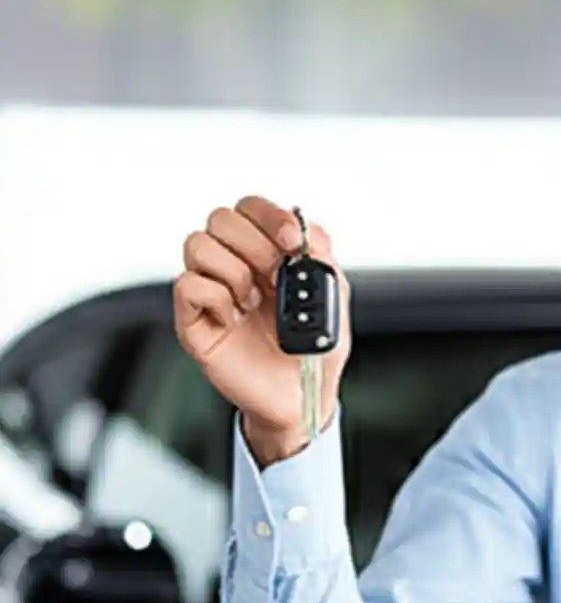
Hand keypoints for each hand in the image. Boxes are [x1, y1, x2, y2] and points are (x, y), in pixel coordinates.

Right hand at [173, 195, 351, 464]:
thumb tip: (303, 228)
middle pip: (221, 218)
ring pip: (198, 244)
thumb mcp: (332, 296)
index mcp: (268, 252)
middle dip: (255, 244)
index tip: (291, 240)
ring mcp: (212, 289)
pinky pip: (187, 284)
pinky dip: (215, 298)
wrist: (302, 395)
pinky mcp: (193, 318)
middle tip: (276, 277)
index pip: (250, 207)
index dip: (268, 215)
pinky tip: (234, 318)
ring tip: (254, 301)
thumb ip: (320, 255)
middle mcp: (235, 265)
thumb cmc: (314, 349)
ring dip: (235, 271)